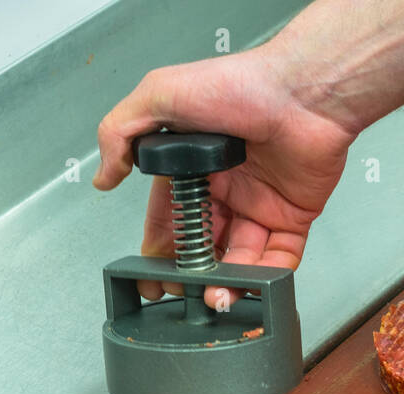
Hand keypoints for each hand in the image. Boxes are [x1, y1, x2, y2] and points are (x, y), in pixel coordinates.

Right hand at [94, 46, 355, 305]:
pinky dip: (267, 276)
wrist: (302, 92)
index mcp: (193, 166)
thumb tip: (101, 177)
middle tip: (183, 294)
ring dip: (227, 283)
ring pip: (240, 258)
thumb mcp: (160, 96)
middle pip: (204, 245)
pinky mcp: (294, 216)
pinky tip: (252, 286)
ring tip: (217, 297)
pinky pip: (280, 257)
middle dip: (192, 275)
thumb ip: (120, 133)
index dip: (158, 249)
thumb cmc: (239, 85)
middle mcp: (226, 188)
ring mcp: (261, 204)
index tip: (148, 276)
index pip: (169, 218)